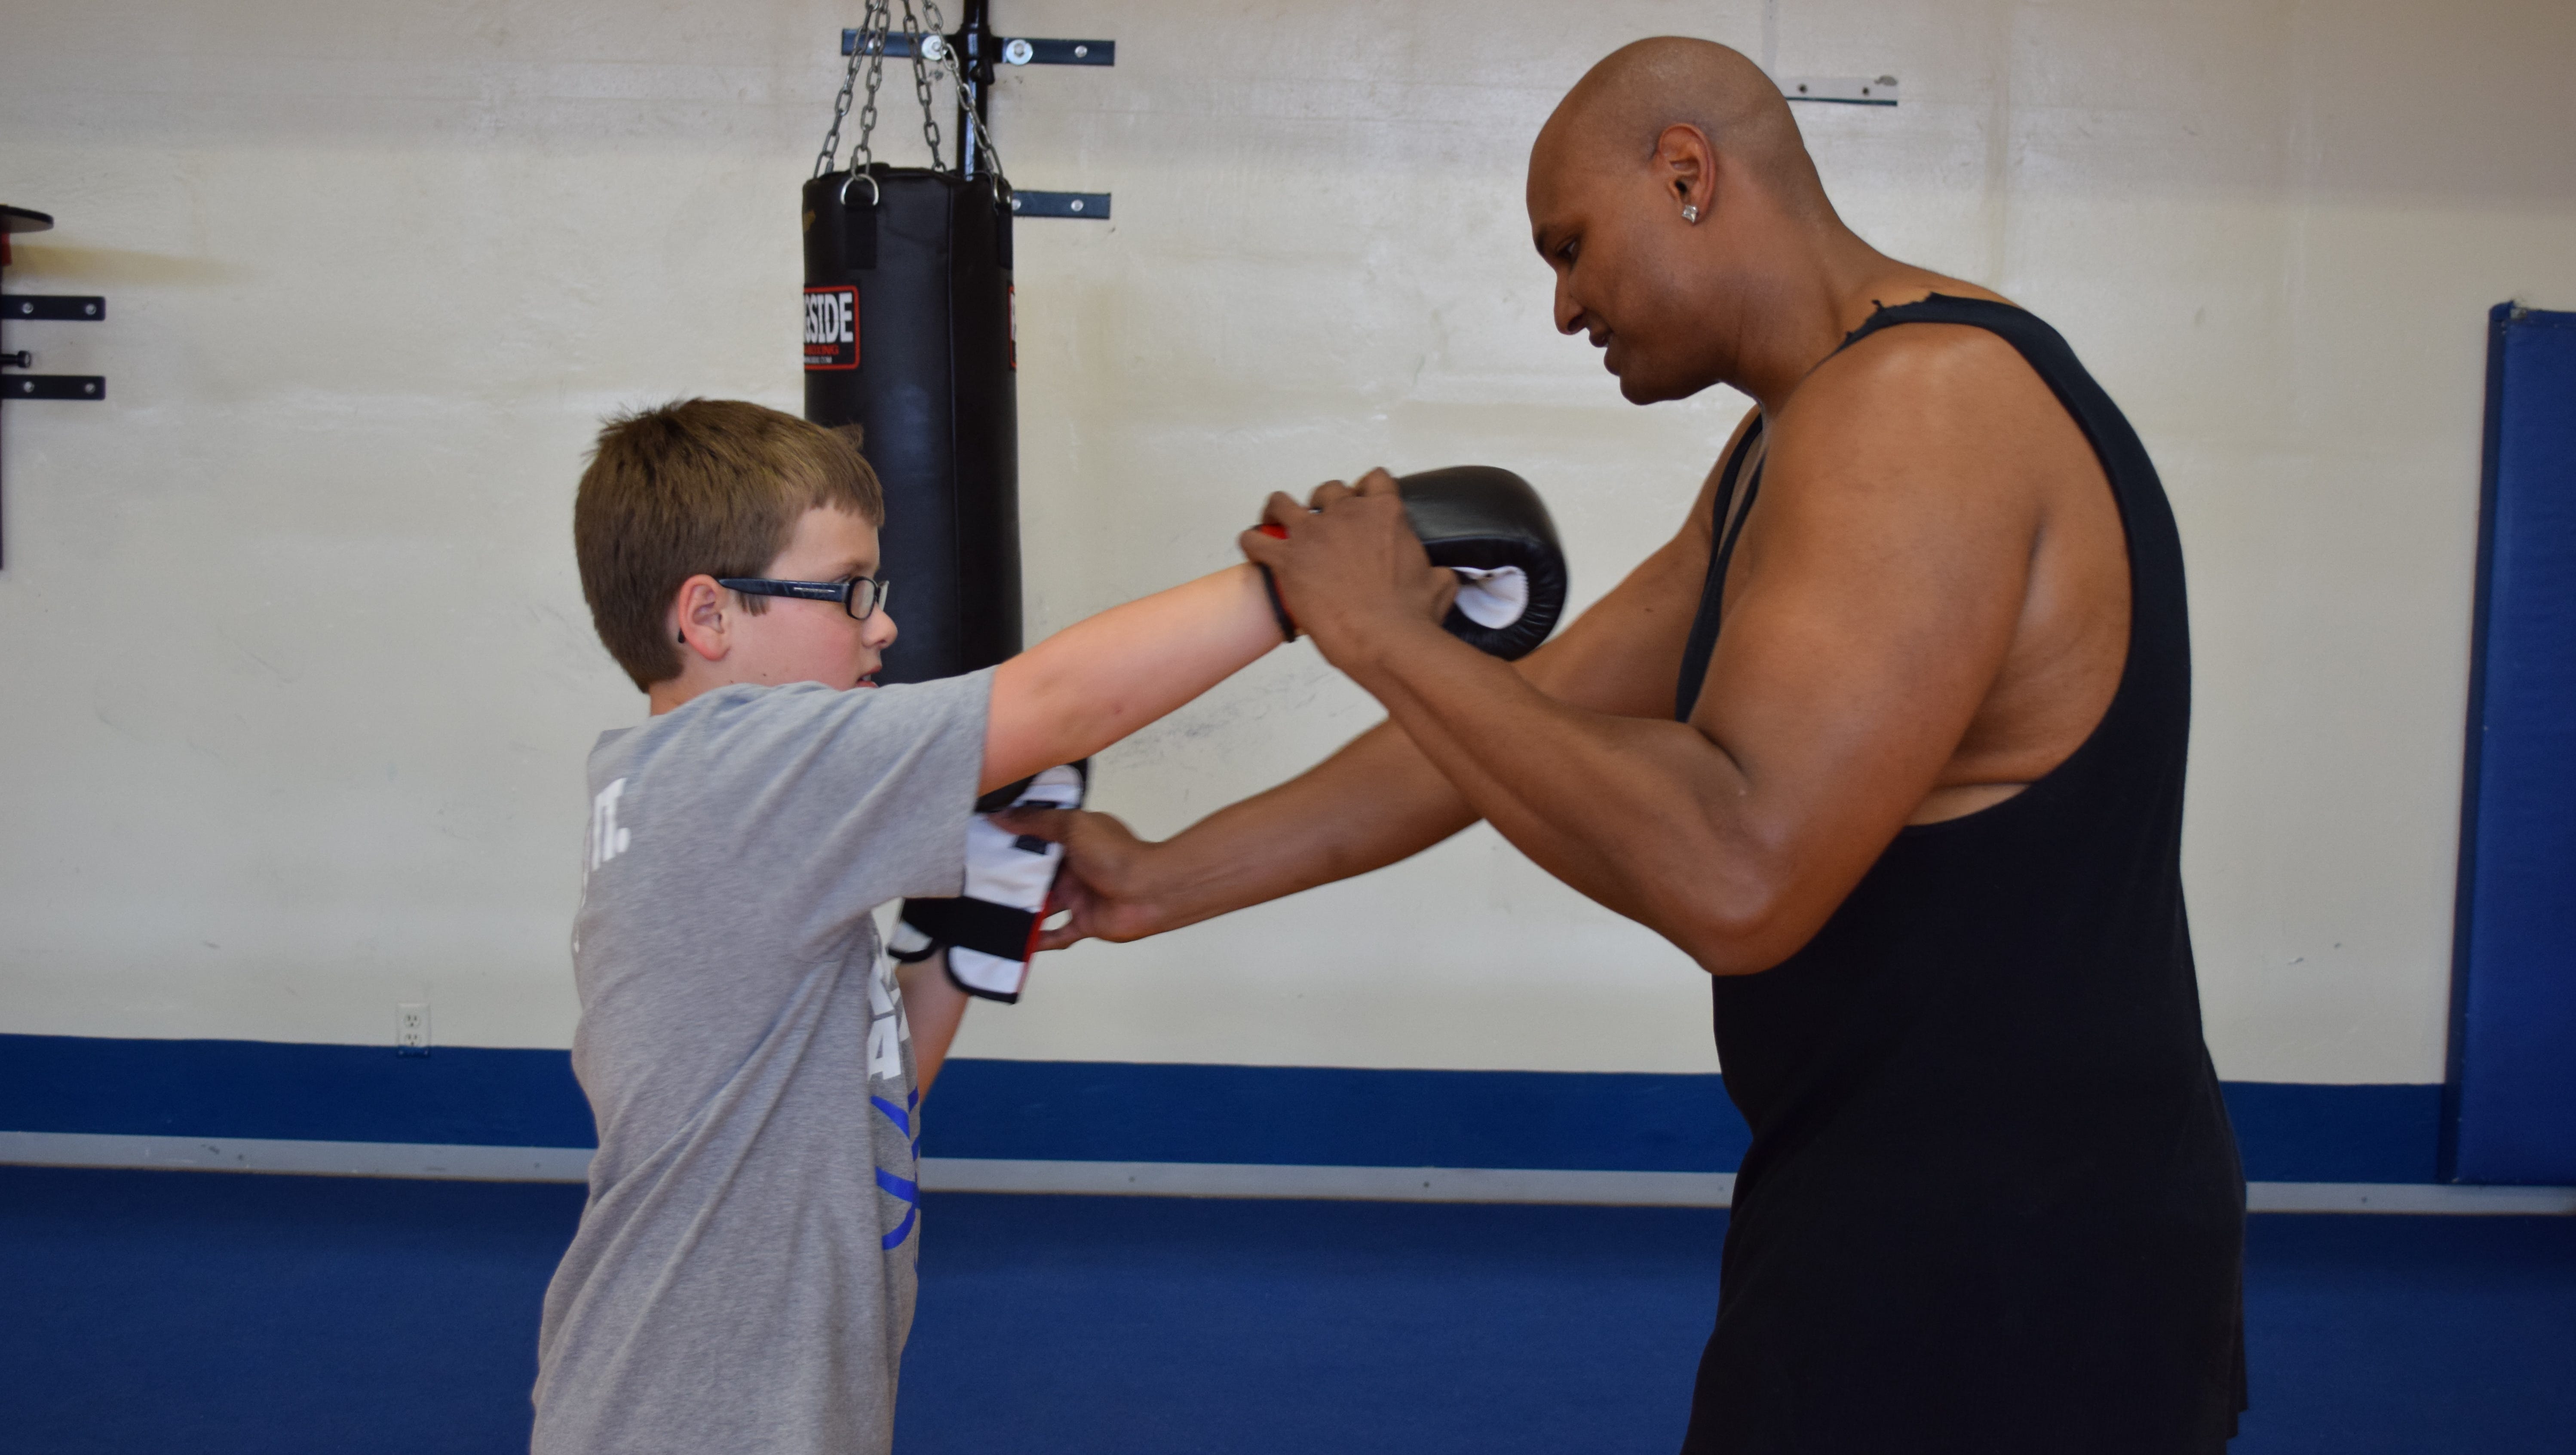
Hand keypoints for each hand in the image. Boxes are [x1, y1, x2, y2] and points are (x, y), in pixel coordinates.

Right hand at [995, 807, 1183, 949]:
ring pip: (1043, 905)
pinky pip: (1057, 934)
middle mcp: (1075, 868)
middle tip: (977, 882)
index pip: (1037, 839)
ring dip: (1021, 909)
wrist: (1150, 891)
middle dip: (1011, 878)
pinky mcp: (1085, 922)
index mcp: (1073, 841)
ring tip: (988, 913)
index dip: (1013, 842)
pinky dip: (1039, 939)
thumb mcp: (1072, 826)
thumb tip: (1000, 816)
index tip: (983, 844)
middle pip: (1036, 875)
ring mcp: (1080, 897)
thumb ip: (1036, 822)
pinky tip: (1017, 942)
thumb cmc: (1116, 854)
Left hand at [1240, 470, 1458, 664]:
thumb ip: (1436, 571)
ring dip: (1279, 511)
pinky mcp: (1287, 559)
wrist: (1385, 637)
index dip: (1366, 489)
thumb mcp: (1439, 584)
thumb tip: (1443, 576)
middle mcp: (1346, 513)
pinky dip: (1253, 543)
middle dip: (1324, 505)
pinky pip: (1256, 539)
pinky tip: (1255, 550)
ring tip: (1276, 523)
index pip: (1375, 479)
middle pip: (1328, 490)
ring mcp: (1312, 534)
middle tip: (1324, 529)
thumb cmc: (1413, 614)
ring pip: (1282, 503)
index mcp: (1385, 513)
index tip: (1362, 503)